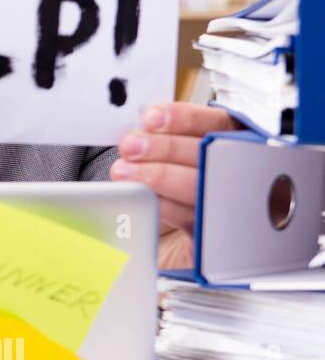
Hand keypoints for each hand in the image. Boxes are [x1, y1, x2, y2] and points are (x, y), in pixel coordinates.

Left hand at [110, 102, 235, 269]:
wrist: (169, 241)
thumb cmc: (164, 189)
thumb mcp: (166, 158)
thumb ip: (158, 140)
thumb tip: (135, 131)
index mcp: (227, 143)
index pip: (216, 123)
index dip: (185, 118)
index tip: (152, 118)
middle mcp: (235, 171)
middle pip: (210, 154)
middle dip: (166, 147)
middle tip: (131, 146)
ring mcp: (228, 204)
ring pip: (202, 185)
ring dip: (158, 176)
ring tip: (124, 172)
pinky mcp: (213, 234)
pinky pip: (192, 218)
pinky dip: (162, 205)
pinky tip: (141, 198)